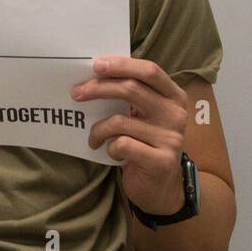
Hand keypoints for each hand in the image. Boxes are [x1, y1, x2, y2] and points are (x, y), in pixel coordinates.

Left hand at [73, 55, 189, 214]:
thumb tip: (94, 73)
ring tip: (94, 137)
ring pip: (120, 120)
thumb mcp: (142, 115)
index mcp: (173, 96)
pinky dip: (109, 147)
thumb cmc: (144, 142)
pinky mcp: (161, 160)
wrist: (160, 186)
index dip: (122, 65)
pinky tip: (111, 153)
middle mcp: (176, 114)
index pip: (149, 71)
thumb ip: (130, 95)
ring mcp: (171, 138)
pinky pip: (122, 145)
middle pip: (131, 89)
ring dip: (98, 129)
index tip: (95, 64)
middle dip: (97, 88)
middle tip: (76, 93)